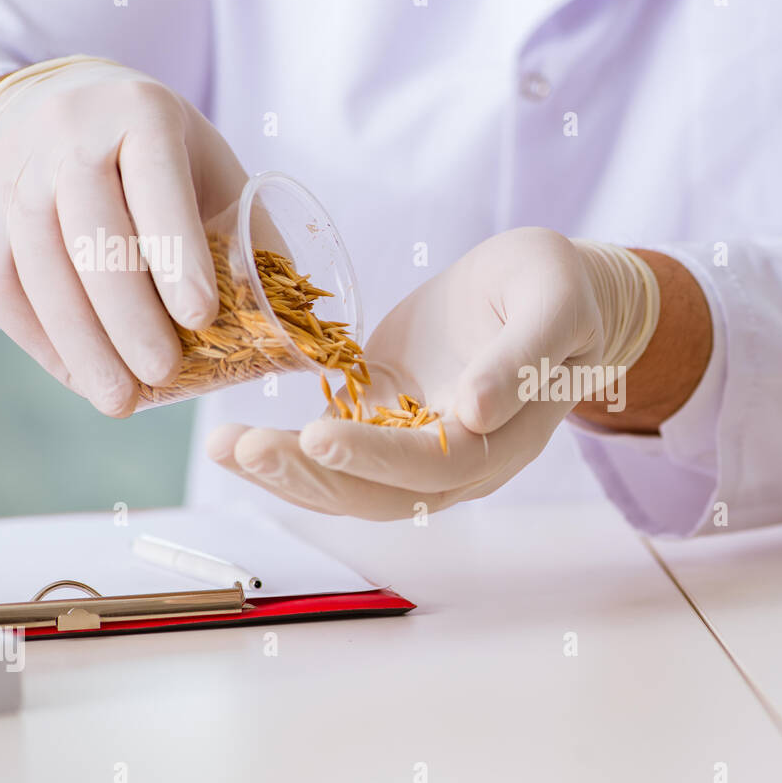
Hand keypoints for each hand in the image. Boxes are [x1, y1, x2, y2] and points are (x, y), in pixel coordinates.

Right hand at [0, 56, 247, 415]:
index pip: (156, 186)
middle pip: (89, 233)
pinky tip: (78, 375)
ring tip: (120, 398)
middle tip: (162, 374)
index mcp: (142, 114)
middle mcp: (67, 132)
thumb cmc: (169, 160)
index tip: (201, 317)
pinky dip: (38, 338)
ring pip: (37, 263)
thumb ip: (253, 242)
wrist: (73, 108)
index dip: (176, 253)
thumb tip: (301, 333)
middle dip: (127, 314)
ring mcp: (12, 168)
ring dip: (80, 342)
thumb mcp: (218, 176)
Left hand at [207, 227, 658, 518]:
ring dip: (285, 473)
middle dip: (308, 475)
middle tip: (242, 446)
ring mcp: (418, 446)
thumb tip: (474, 414)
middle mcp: (458, 461)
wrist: (546, 291)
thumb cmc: (558, 289)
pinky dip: (286, 453)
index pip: (438, 465)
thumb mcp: (554, 304)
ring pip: (349, 484)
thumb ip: (521, 360)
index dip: (378, 458)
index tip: (318, 435)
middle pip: (381, 493)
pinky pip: (335, 452)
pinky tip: (235, 441)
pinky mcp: (387, 420)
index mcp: (504, 439)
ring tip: (223, 448)